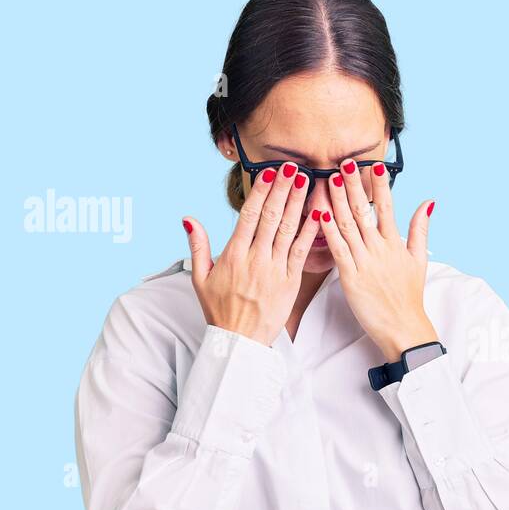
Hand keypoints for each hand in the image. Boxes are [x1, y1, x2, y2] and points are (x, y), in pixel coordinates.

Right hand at [183, 163, 316, 346]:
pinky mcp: (290, 281)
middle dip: (282, 190)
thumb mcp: (200, 278)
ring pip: (287, 230)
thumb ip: (197, 246)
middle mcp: (255, 259)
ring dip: (297, 203)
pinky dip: (311, 231)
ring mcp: (275, 270)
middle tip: (292, 167)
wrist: (240, 341)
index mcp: (233, 255)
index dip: (260, 193)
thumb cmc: (219, 310)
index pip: (248, 216)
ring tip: (306, 181)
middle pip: (270, 217)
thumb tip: (189, 218)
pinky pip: (301, 252)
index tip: (268, 173)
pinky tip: (319, 212)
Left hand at [317, 159, 438, 361]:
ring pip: (347, 225)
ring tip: (328, 179)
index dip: (379, 186)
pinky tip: (320, 213)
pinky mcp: (350, 277)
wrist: (403, 327)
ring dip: (336, 201)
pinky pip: (337, 249)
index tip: (372, 166)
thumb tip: (428, 201)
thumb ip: (421, 228)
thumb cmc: (410, 295)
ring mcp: (364, 262)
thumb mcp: (419, 259)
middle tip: (343, 163)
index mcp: (395, 243)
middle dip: (352, 185)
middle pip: (363, 211)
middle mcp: (379, 249)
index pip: (386, 207)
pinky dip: (328, 230)